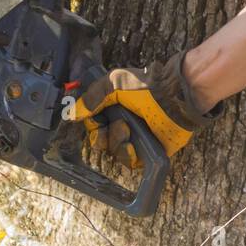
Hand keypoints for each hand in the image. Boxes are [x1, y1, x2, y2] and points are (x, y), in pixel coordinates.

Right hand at [72, 52, 222, 167]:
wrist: (175, 97)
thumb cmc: (147, 85)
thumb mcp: (113, 83)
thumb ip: (90, 98)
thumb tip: (71, 114)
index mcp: (113, 109)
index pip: (93, 125)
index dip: (92, 125)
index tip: (96, 121)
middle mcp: (122, 124)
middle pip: (100, 141)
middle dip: (102, 136)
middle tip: (115, 124)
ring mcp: (136, 138)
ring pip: (113, 151)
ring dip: (117, 142)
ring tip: (129, 130)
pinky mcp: (149, 151)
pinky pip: (131, 161)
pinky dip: (129, 154)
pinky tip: (134, 144)